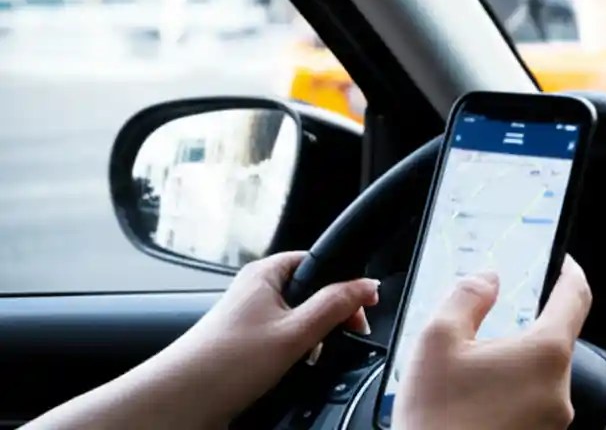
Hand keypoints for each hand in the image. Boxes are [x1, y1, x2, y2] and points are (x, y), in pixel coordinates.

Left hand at [26, 251, 378, 429]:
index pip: (319, 261)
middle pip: (312, 291)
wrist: (181, 401)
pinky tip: (292, 367)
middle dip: (331, 315)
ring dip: (313, 337)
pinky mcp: (246, 343)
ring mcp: (250, 317)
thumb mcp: (294, 332)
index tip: (361, 308)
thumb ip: (335, 305)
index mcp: (265, 273)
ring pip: (299, 318)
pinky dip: (295, 352)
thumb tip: (367, 286)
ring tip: (309, 356)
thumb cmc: (224, 363)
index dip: (345, 283)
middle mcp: (256, 290)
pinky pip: (284, 339)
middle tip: (343, 334)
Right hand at [392, 256, 592, 429]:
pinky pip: (531, 405)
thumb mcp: (436, 343)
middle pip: (552, 339)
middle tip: (484, 324)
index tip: (559, 260)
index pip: (576, 296)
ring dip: (511, 366)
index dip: (568, 270)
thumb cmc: (436, 423)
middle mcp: (559, 390)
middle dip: (520, 327)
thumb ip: (466, 297)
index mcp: (545, 354)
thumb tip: (487, 279)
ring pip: (539, 376)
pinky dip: (508, 394)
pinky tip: (473, 400)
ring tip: (468, 372)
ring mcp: (553, 422)